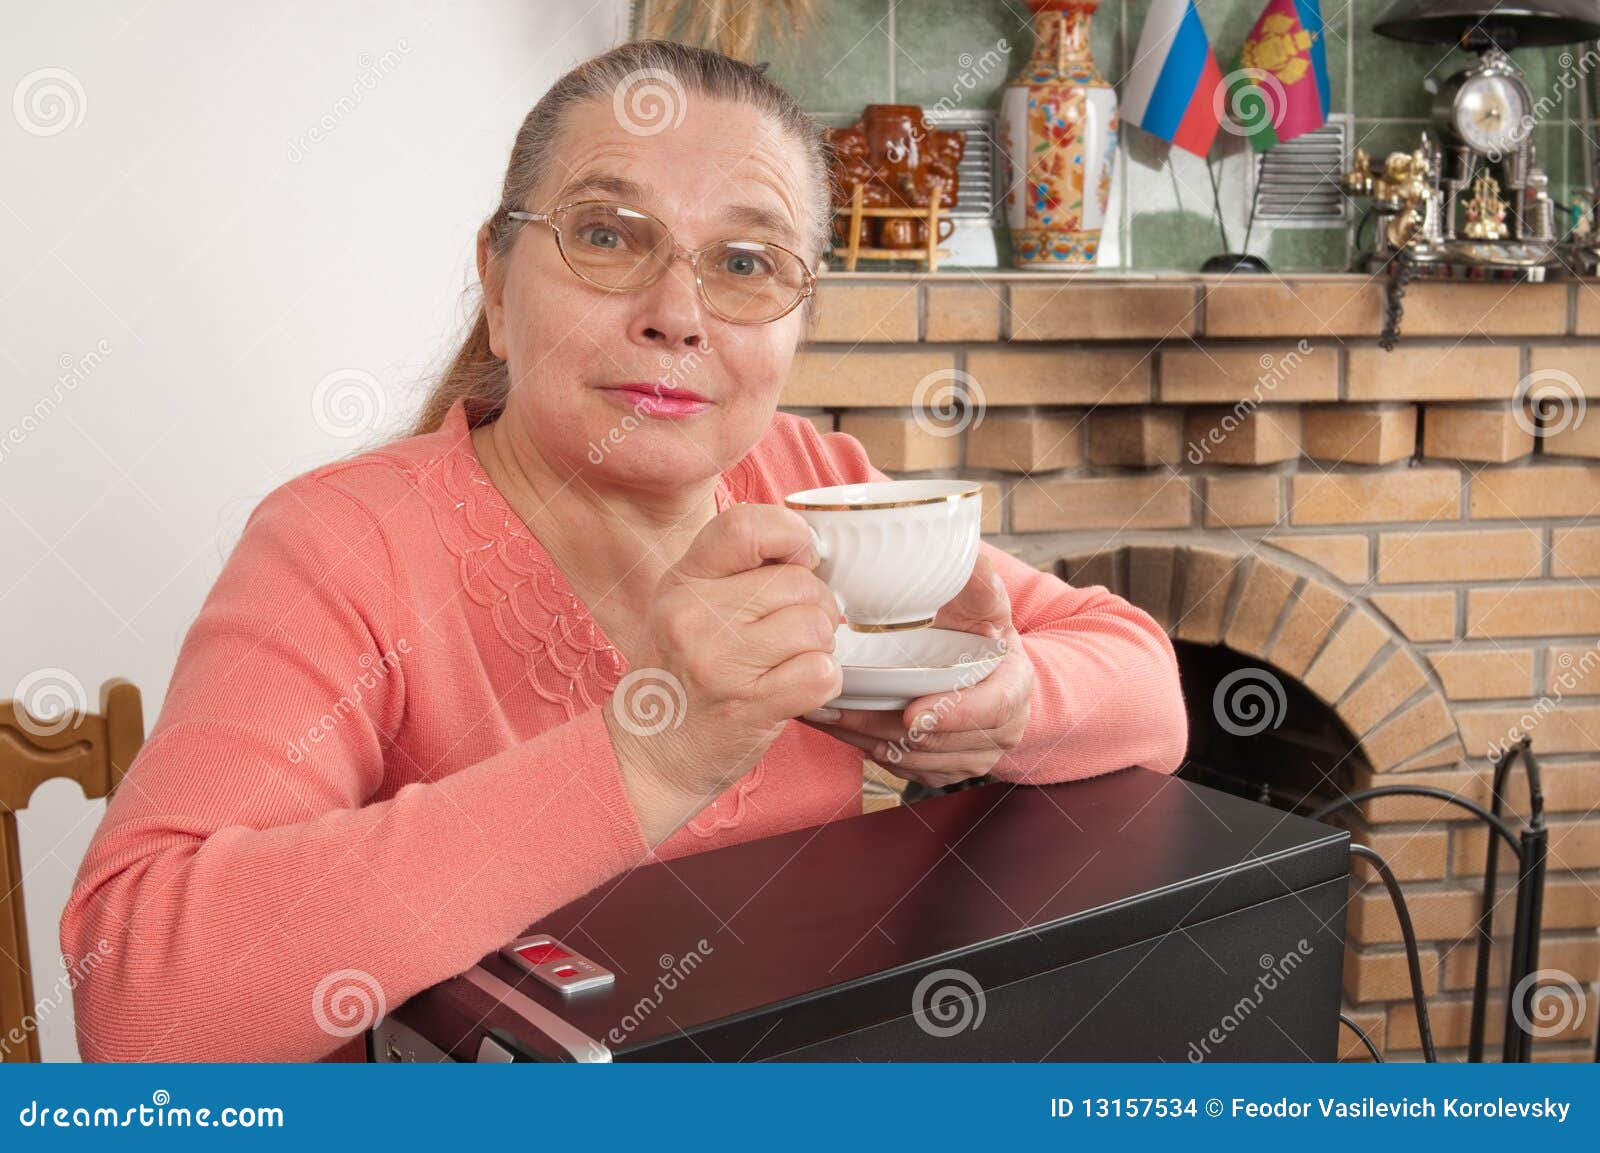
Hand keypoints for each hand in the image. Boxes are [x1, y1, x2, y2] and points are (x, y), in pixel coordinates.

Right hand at [603, 503, 843, 845]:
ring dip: (821, 646)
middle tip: (800, 631)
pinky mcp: (749, 706)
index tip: (801, 559)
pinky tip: (799, 689)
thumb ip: (730, 573)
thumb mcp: (680, 608)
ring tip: (795, 660)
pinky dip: (824, 682)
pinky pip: (822, 673)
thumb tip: (805, 549)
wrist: (646, 756)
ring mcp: (721, 662)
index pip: (745, 527)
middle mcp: (696, 615)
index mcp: (682, 582)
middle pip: (799, 582)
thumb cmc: (675, 677)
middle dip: (818, 605)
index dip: (792, 535)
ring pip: (816, 626)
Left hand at [801, 552, 1034, 789]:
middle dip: (886, 726)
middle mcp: (998, 731)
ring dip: (866, 739)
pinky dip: (865, 748)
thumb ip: (979, 580)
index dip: (954, 714)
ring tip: (824, 712)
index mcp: (1014, 686)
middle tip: (839, 706)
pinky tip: (835, 724)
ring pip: (915, 759)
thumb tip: (965, 555)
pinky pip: (901, 768)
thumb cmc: (980, 629)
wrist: (984, 664)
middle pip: (941, 741)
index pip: (993, 708)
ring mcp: (971, 755)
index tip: (913, 712)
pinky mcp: (943, 769)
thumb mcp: (986, 600)